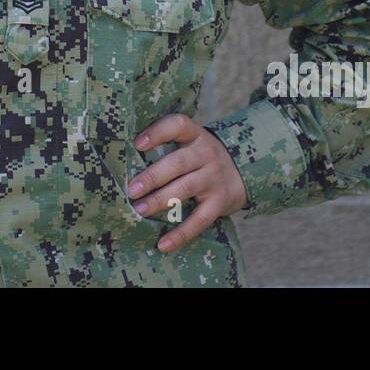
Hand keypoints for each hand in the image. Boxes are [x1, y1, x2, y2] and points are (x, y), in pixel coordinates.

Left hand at [126, 113, 248, 252]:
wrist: (245, 171)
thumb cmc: (201, 155)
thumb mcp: (191, 141)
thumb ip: (167, 145)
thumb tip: (124, 159)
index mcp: (195, 135)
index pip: (178, 125)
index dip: (158, 132)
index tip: (137, 143)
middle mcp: (206, 154)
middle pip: (178, 163)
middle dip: (153, 176)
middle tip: (131, 190)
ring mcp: (214, 179)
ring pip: (186, 189)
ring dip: (160, 201)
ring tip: (139, 210)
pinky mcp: (219, 203)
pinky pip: (200, 220)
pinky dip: (181, 234)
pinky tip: (163, 244)